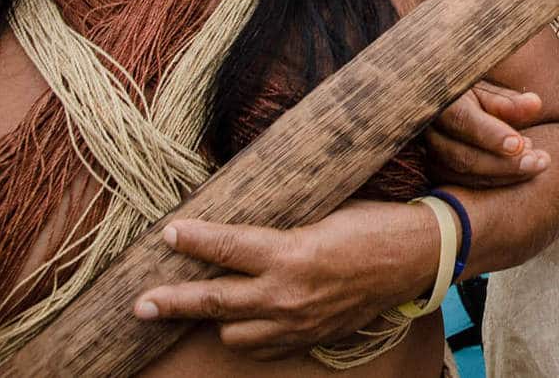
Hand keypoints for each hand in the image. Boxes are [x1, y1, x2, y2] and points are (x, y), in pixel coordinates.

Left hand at [135, 201, 435, 359]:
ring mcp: (298, 322)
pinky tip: (244, 322)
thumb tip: (245, 217)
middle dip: (173, 301)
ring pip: (233, 334)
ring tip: (205, 306)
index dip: (193, 239)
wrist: (417, 257)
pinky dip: (249, 336)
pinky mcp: (311, 337)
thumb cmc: (374, 222)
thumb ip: (282, 224)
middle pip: (214, 301)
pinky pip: (264, 347)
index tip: (168, 233)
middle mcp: (288, 293)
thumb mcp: (325, 210)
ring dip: (218, 319)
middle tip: (140, 304)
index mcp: (292, 253)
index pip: (227, 247)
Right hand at [426, 80, 551, 186]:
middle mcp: (427, 128)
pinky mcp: (433, 168)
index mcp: (440, 99)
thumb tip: (535, 104)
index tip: (520, 145)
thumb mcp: (486, 89)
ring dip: (502, 175)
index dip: (492, 135)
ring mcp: (427, 151)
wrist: (439, 99)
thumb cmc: (468, 89)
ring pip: (462, 173)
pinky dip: (492, 181)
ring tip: (535, 164)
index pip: (462, 120)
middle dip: (503, 163)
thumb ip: (507, 100)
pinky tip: (518, 173)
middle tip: (538, 162)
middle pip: (462, 155)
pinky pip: (461, 183)